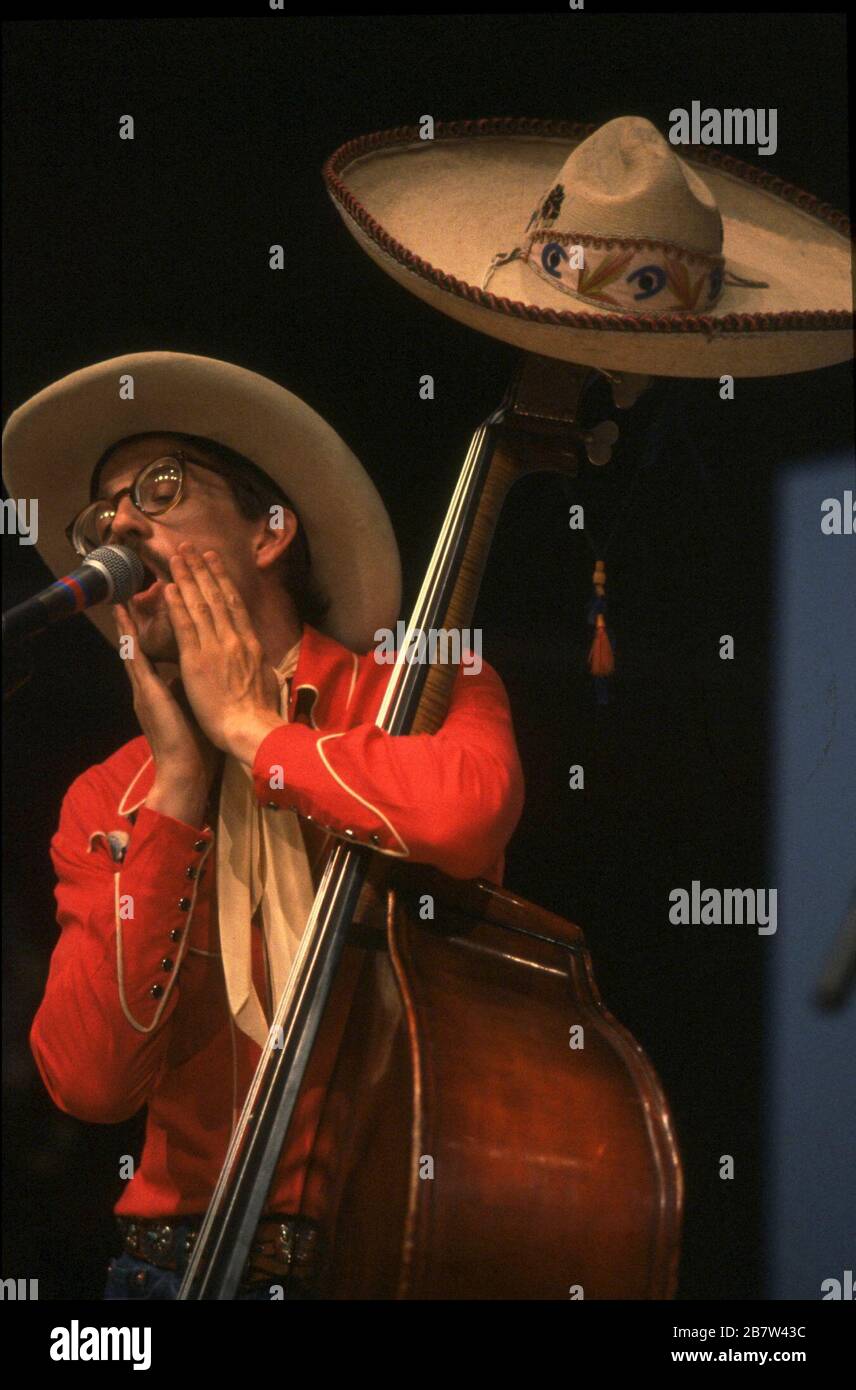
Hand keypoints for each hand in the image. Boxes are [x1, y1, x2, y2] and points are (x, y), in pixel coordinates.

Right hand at [113, 602, 220, 823]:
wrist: (186, 771)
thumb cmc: (197, 746)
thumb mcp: (196, 709)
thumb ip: (195, 691)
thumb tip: (206, 677)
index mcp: (162, 691)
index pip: (158, 655)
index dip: (159, 633)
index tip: (158, 610)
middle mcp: (150, 687)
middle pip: (143, 646)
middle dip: (138, 622)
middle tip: (133, 594)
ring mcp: (145, 689)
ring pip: (135, 648)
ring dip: (129, 623)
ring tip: (122, 599)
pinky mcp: (146, 693)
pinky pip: (136, 658)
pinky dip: (129, 637)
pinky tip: (122, 618)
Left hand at [164, 543, 284, 765]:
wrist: (251, 729)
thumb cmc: (262, 714)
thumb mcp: (270, 683)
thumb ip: (262, 668)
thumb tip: (264, 662)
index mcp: (251, 645)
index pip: (234, 606)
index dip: (222, 581)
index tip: (214, 563)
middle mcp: (234, 639)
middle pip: (216, 597)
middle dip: (203, 570)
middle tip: (192, 548)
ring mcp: (216, 647)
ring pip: (200, 606)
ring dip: (188, 579)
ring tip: (177, 558)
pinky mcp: (197, 660)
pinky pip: (186, 627)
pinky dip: (178, 605)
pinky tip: (170, 588)